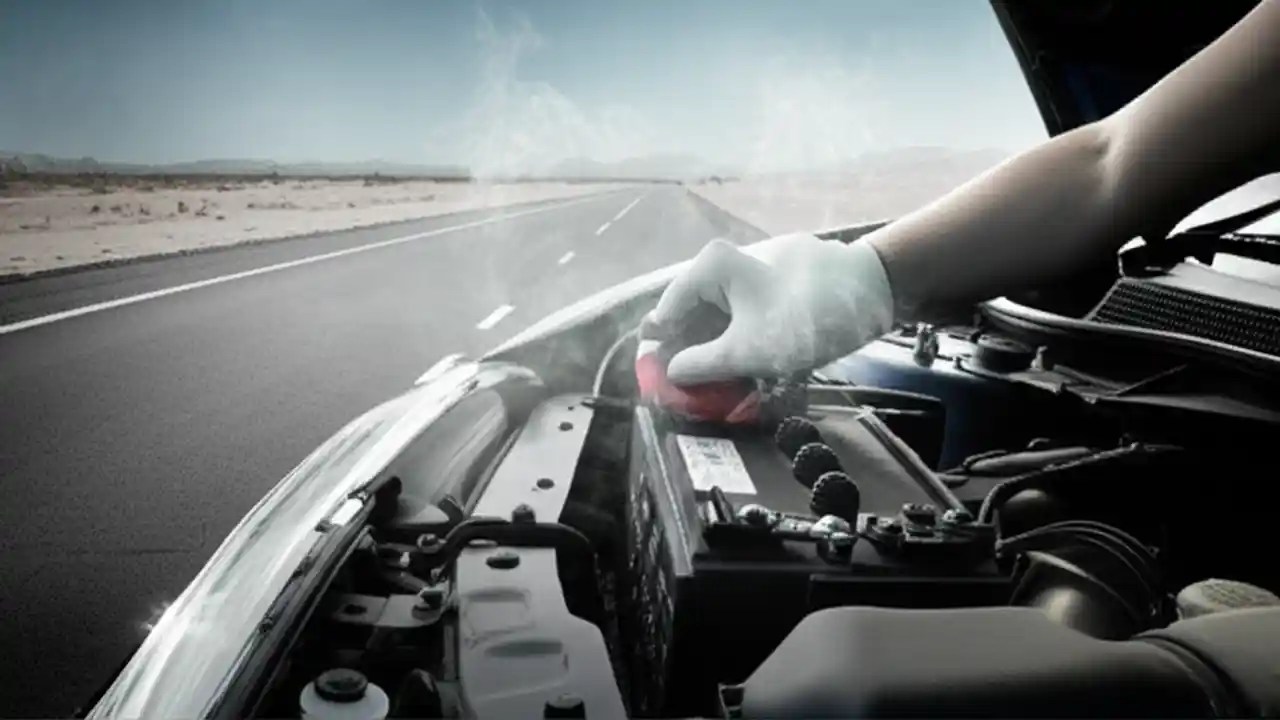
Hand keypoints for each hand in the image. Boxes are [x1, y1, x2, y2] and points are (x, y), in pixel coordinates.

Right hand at [649, 233, 894, 383]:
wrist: (878, 290)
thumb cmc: (805, 317)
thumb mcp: (748, 351)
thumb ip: (702, 365)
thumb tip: (672, 373)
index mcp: (711, 267)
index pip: (666, 312)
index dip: (659, 351)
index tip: (658, 384)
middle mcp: (729, 260)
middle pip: (694, 311)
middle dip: (690, 350)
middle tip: (690, 390)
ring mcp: (758, 267)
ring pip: (724, 311)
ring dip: (718, 346)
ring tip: (719, 384)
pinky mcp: (784, 277)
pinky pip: (750, 308)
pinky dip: (744, 335)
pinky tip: (751, 363)